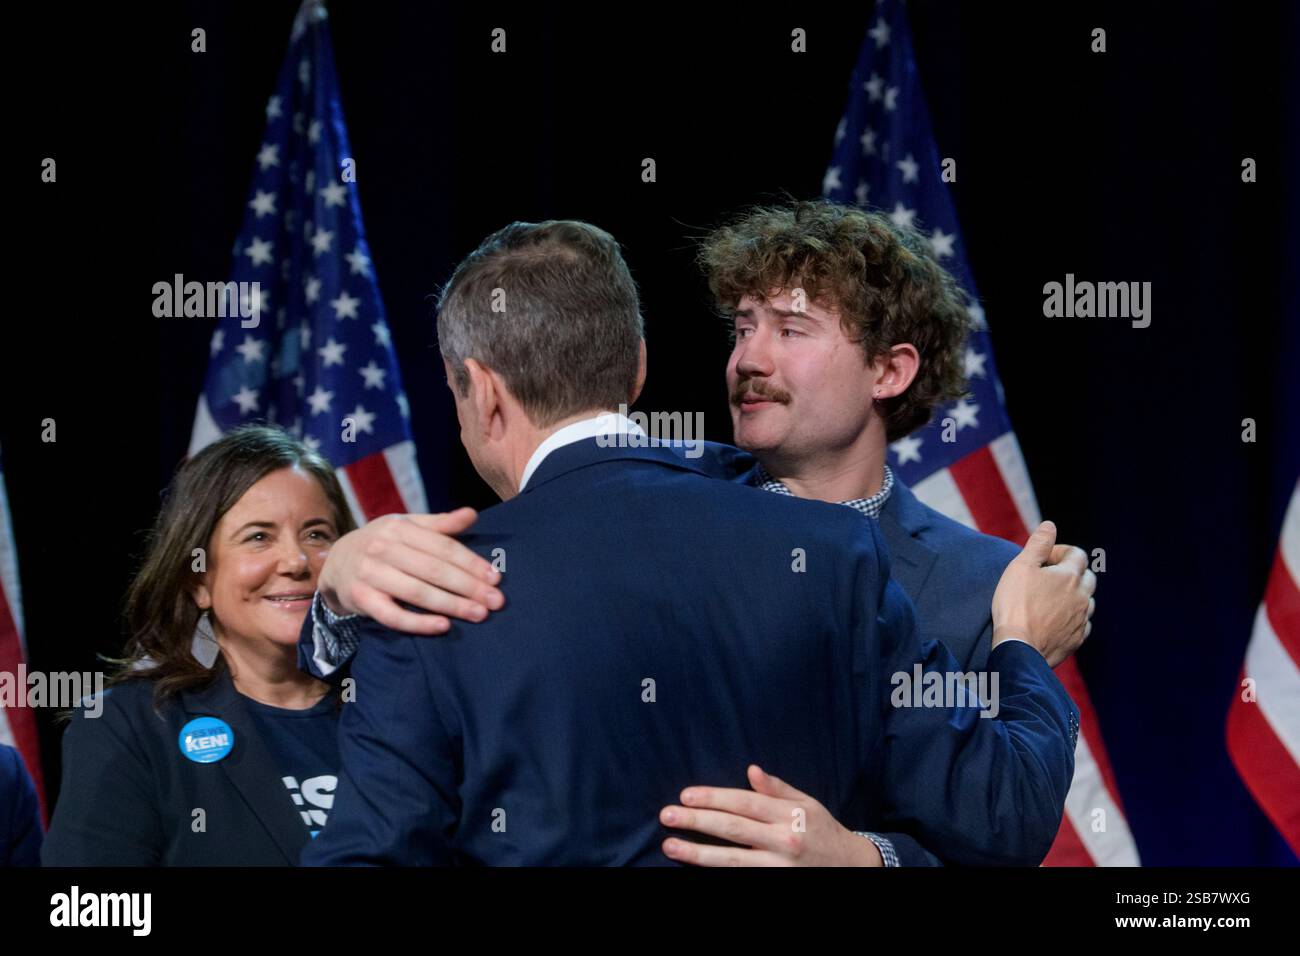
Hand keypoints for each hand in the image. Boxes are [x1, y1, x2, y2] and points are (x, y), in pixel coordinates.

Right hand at [317, 508, 503, 634]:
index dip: (471, 563)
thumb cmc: (382, 544)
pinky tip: (443, 626)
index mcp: (399, 528)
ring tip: (478, 614)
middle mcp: (382, 548)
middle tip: (495, 601)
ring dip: (451, 604)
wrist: (336, 563)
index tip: (496, 578)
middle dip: (468, 586)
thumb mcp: (406, 527)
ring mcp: (370, 575)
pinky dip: (418, 623)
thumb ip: (440, 524)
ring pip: (417, 592)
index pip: (442, 547)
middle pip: (434, 570)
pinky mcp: (361, 600)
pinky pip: (393, 615)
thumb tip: (472, 514)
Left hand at [659, 765, 881, 865]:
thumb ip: (777, 789)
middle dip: (697, 821)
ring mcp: (778, 866)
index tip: (686, 795)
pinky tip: (695, 867)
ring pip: (731, 860)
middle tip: (667, 815)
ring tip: (670, 846)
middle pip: (732, 829)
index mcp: (788, 815)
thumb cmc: (824, 831)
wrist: (851, 867)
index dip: (713, 798)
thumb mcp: (808, 803)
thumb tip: (750, 770)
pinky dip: (717, 873)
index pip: (744, 803)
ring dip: (697, 853)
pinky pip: (740, 878)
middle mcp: (783, 840)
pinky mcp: (775, 883)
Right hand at [991, 520, 1095, 666]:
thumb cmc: (1015, 604)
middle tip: (1048, 578)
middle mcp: (1082, 596)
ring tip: (1051, 599)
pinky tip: (1056, 620)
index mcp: (1070, 576)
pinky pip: (1082, 623)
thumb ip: (1038, 544)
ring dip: (1074, 596)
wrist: (1019, 647)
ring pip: (1087, 601)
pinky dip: (1073, 617)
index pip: (1077, 554)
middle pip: (1087, 577)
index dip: (1060, 552)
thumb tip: (1050, 525)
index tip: (1043, 559)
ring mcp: (1081, 619)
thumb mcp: (1021, 566)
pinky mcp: (1077, 639)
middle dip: (1071, 573)